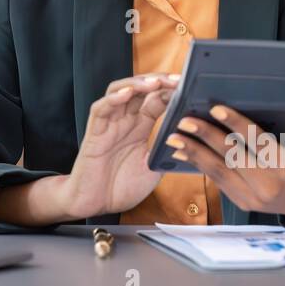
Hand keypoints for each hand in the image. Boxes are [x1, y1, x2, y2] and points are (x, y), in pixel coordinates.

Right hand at [57, 73, 178, 219]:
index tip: (190, 87)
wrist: (95, 205)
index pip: (156, 99)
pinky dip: (113, 99)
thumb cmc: (121, 187)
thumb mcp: (153, 169)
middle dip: (159, 81)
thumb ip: (167, 151)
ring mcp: (109, 124)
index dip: (171, 91)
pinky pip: (101, 109)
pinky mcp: (94, 132)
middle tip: (178, 80)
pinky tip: (127, 94)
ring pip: (120, 92)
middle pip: (141, 89)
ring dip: (138, 84)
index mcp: (140, 127)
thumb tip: (190, 139)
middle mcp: (124, 120)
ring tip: (155, 82)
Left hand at [163, 83, 284, 221]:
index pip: (257, 141)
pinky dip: (198, 165)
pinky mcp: (241, 202)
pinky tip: (182, 153)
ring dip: (193, 153)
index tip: (216, 108)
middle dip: (205, 137)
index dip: (236, 124)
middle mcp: (268, 184)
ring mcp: (253, 197)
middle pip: (231, 156)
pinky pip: (217, 181)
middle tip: (183, 120)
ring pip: (218, 171)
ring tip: (172, 137)